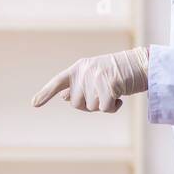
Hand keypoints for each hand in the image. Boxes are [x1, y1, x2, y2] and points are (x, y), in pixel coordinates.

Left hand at [31, 46, 148, 112]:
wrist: (140, 64)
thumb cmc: (117, 72)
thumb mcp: (94, 75)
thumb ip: (78, 85)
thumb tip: (62, 97)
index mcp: (78, 68)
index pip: (57, 81)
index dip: (45, 93)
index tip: (33, 104)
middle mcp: (84, 72)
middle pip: (76, 104)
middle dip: (89, 104)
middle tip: (103, 92)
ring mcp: (96, 78)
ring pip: (91, 107)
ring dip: (103, 105)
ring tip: (113, 91)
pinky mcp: (109, 85)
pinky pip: (104, 109)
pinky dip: (113, 108)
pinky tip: (120, 97)